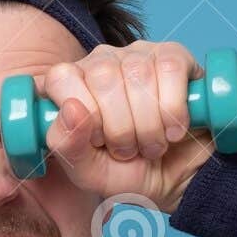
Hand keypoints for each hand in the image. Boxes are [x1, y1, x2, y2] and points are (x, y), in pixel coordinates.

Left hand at [42, 41, 213, 213]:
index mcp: (72, 84)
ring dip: (149, 125)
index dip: (84, 114)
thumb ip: (66, 144)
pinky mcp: (174, 56)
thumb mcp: (88, 171)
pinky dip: (174, 110)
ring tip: (152, 145)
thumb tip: (69, 108)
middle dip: (120, 128)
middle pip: (103, 77)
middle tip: (130, 150)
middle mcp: (102, 62)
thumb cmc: (126, 172)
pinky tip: (174, 130)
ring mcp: (138, 55)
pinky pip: (171, 69)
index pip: (62, 77)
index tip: (98, 141)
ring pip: (139, 74)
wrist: (175, 182)